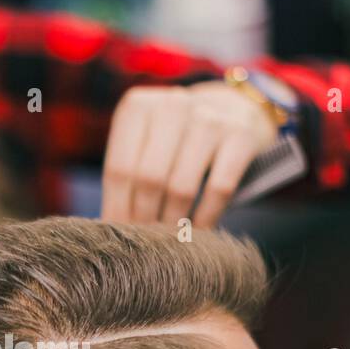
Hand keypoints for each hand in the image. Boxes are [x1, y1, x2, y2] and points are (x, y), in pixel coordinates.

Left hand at [100, 81, 281, 228]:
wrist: (230, 109)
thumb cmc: (174, 137)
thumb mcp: (144, 141)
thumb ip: (124, 176)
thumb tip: (107, 229)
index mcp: (138, 106)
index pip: (120, 169)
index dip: (118, 209)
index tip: (119, 237)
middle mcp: (173, 105)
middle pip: (149, 179)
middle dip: (144, 218)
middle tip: (145, 243)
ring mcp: (210, 117)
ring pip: (182, 188)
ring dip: (173, 223)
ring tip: (168, 240)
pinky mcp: (241, 135)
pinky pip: (218, 190)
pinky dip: (206, 218)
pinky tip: (199, 231)